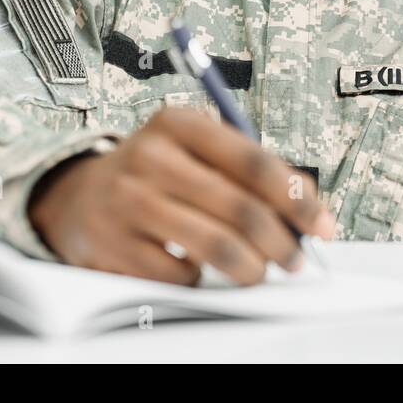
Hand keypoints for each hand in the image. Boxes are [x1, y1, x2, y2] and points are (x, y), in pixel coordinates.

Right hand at [27, 106, 334, 285]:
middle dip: (280, 242)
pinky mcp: (113, 245)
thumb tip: (309, 215)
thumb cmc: (159, 173)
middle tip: (296, 261)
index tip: (323, 226)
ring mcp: (128, 202)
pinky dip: (199, 279)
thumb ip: (250, 173)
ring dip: (250, 269)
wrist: (78, 195)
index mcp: (178, 123)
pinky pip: (180, 274)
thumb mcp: (197, 152)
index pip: (253, 161)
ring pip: (215, 247)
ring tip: (257, 272)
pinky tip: (195, 267)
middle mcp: (150, 157)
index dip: (296, 198)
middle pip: (239, 208)